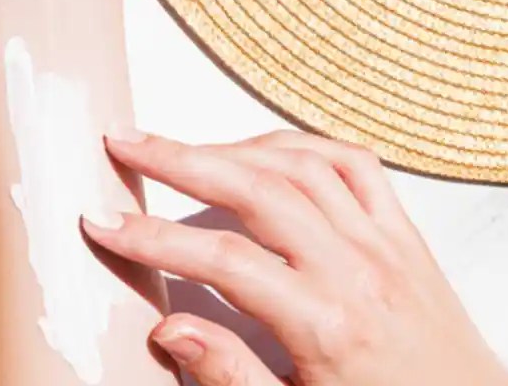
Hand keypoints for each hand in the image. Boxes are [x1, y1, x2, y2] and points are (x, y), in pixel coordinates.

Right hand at [82, 131, 507, 385]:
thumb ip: (232, 376)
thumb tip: (171, 328)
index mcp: (327, 326)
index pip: (223, 262)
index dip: (154, 239)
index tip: (103, 223)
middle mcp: (358, 271)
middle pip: (257, 189)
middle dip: (180, 160)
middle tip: (125, 144)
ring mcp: (386, 243)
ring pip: (301, 164)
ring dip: (232, 146)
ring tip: (178, 148)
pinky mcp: (403, 232)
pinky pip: (353, 164)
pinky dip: (299, 144)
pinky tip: (260, 149)